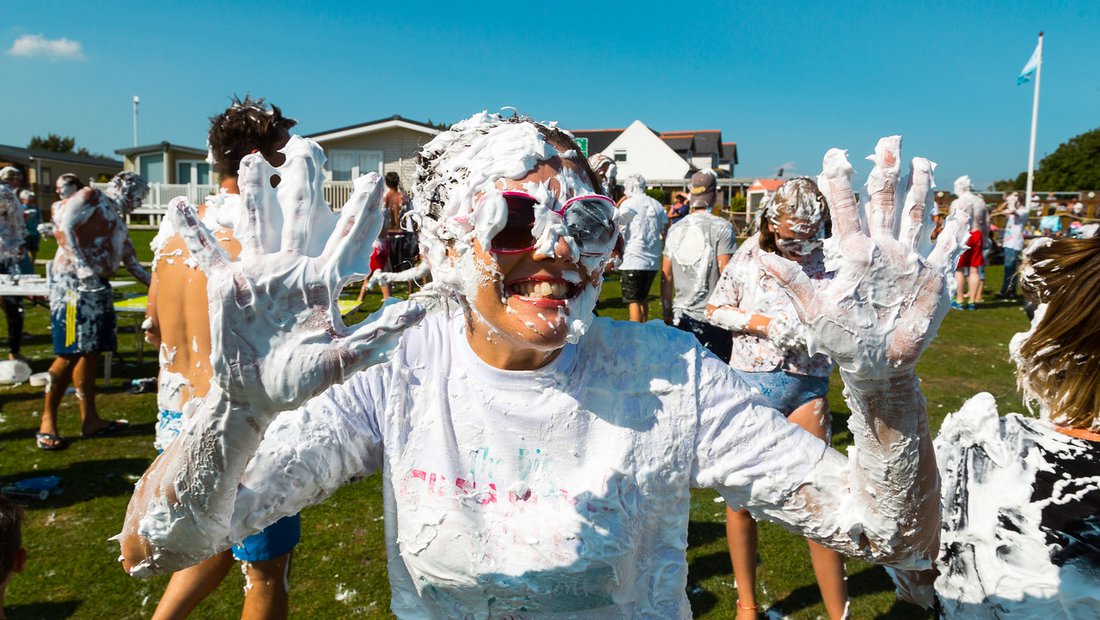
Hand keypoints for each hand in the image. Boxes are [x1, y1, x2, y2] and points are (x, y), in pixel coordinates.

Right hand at [171, 136, 424, 415]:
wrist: (256, 397)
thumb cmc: (302, 381)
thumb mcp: (342, 361)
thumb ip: (376, 336)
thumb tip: (418, 315)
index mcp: (320, 282)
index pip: (346, 238)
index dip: (361, 210)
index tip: (375, 180)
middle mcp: (291, 270)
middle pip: (297, 216)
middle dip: (301, 183)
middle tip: (306, 147)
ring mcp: (259, 275)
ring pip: (255, 223)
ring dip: (250, 192)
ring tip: (251, 160)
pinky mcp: (228, 287)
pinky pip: (208, 253)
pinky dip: (194, 231)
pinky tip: (179, 204)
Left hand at [760, 137, 967, 378]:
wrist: (876, 365)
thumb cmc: (841, 340)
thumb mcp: (814, 312)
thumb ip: (793, 283)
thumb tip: (762, 258)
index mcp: (856, 255)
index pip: (848, 212)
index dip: (842, 186)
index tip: (836, 157)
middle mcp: (883, 250)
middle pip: (886, 202)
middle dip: (888, 171)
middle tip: (889, 139)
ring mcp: (909, 261)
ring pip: (916, 215)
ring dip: (920, 188)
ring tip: (922, 160)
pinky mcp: (933, 277)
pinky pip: (948, 246)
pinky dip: (957, 225)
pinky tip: (962, 202)